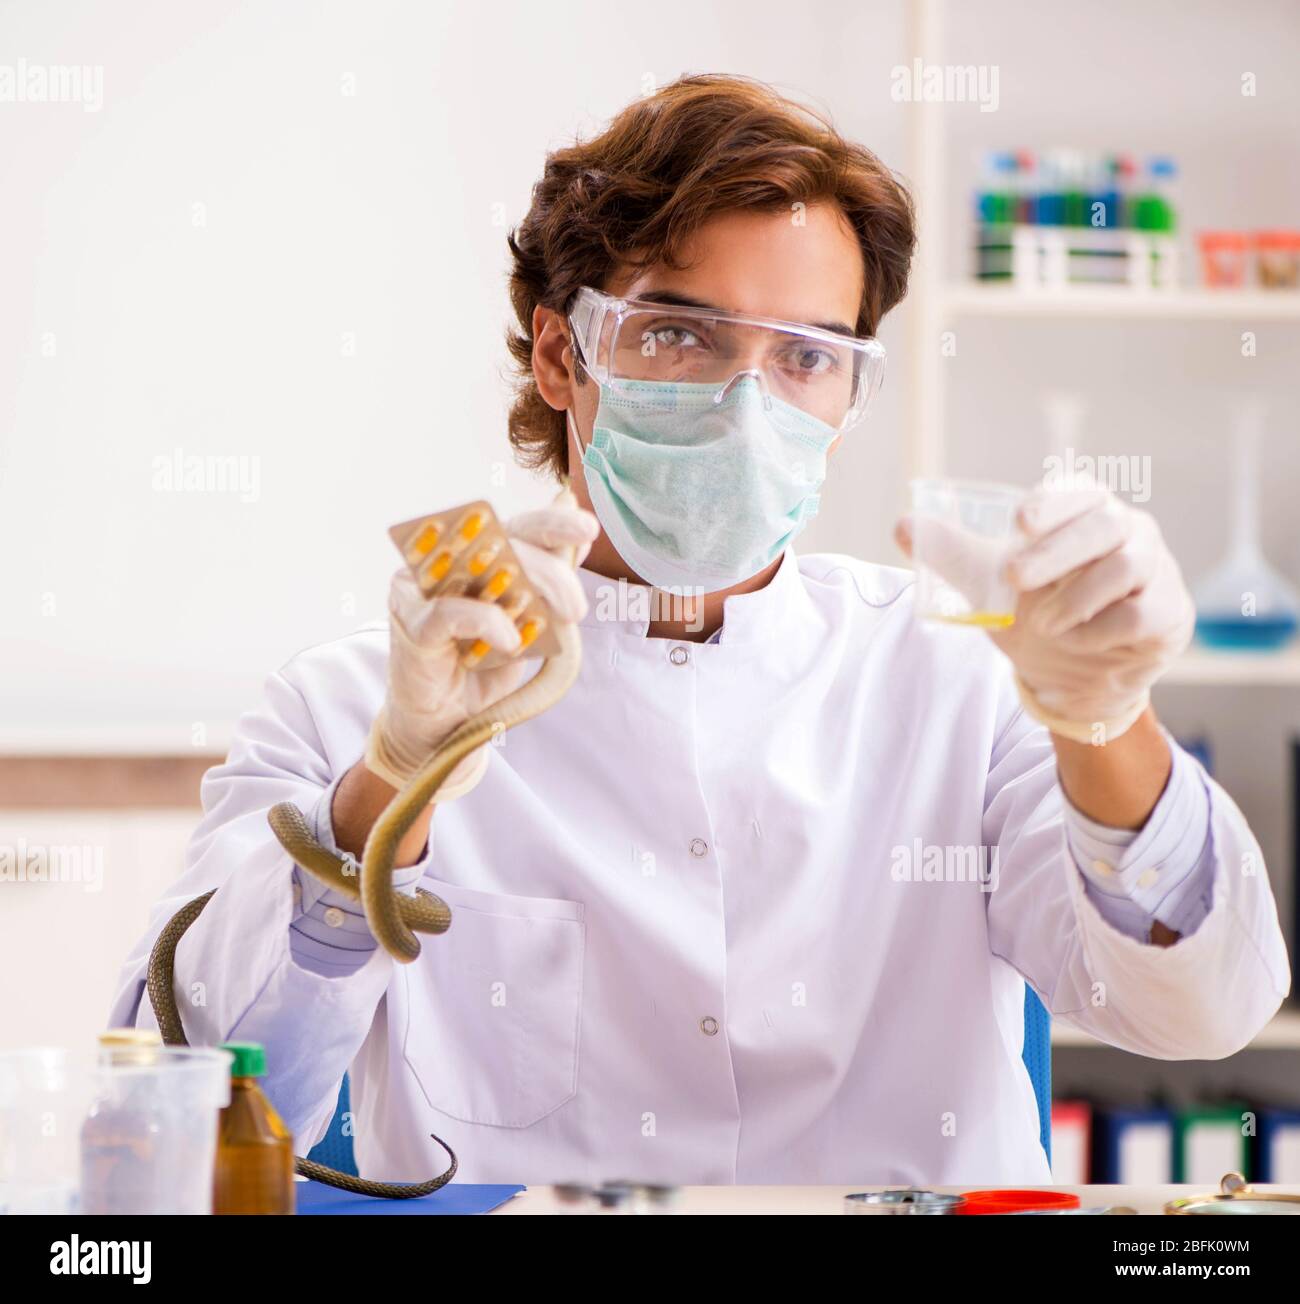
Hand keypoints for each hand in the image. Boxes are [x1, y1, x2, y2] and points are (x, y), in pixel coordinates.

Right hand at [367, 497, 598, 790]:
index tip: (589, 528)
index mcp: (473, 553)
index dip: (552, 523)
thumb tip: (578, 538)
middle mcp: (444, 561)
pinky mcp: (411, 623)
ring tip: (564, 617)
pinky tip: (511, 640)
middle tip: (577, 606)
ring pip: (479, 569)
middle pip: (503, 543)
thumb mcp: (528, 621)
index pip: (516, 526)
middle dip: (550, 570)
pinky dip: (487, 622)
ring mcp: (422, 589)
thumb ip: (547, 582)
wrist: (448, 724)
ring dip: (530, 590)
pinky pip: (451, 612)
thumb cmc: (484, 666)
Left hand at [897, 482, 1194, 735]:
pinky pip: (1141, 615)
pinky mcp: (1169, 613)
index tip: (1018, 520)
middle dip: (1056, 551)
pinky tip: (1078, 642)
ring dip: (1075, 598)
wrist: (1072, 675)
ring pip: (1126, 567)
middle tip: (1012, 579)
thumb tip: (902, 526)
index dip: (1053, 502)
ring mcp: (1156, 569)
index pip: (1079, 491)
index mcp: (1086, 512)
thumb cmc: (1036, 611)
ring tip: (1043, 623)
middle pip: (1104, 525)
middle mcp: (1128, 530)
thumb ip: (952, 554)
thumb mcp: (989, 585)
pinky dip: (1101, 631)